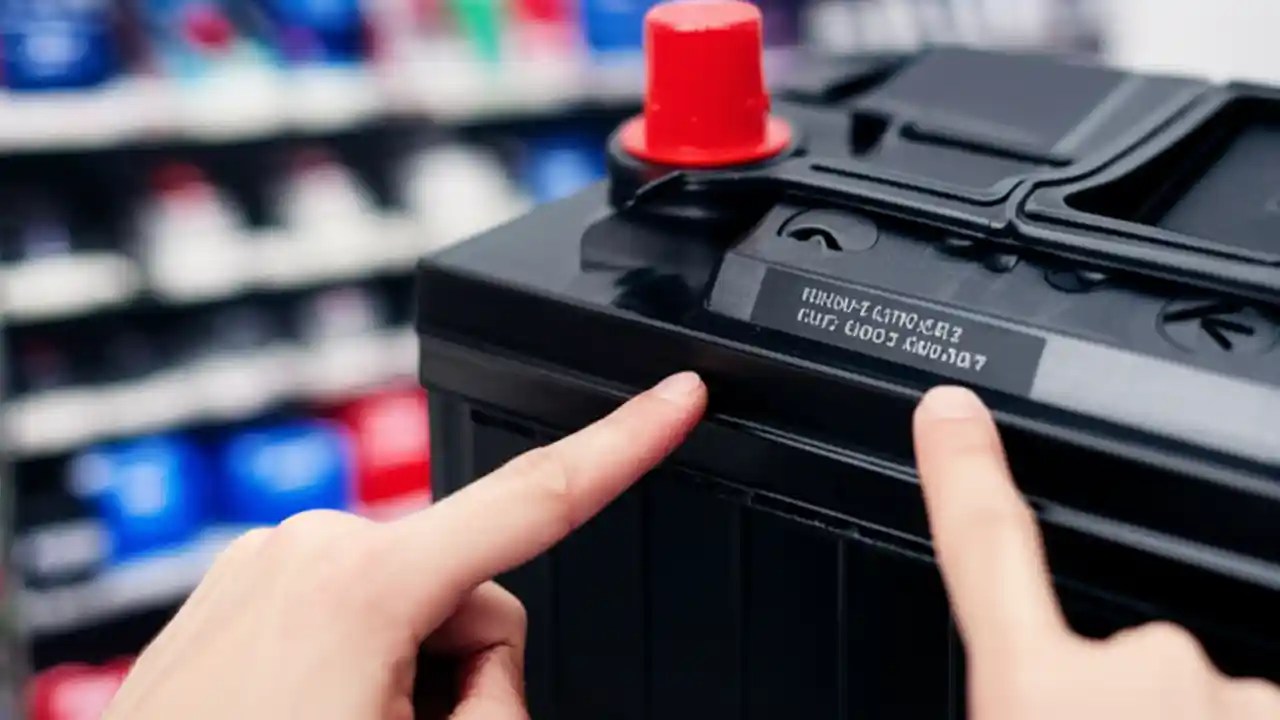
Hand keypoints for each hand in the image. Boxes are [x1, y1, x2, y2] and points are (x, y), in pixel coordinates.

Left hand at [103, 372, 706, 719]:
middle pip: (471, 593)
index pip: (534, 496)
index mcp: (364, 581)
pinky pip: (345, 604)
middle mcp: (314, 546)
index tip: (678, 398)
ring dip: (405, 672)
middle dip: (463, 675)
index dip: (623, 444)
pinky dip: (352, 658)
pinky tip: (311, 712)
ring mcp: (269, 561)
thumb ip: (498, 702)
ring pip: (408, 601)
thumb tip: (490, 675)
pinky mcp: (240, 584)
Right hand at [913, 386, 1279, 718]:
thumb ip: (1011, 691)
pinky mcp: (1278, 710)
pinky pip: (1245, 710)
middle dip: (1113, 693)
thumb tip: (1013, 678)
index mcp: (1038, 687)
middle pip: (1121, 645)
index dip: (964, 471)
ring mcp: (1231, 695)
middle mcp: (1139, 668)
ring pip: (1191, 690)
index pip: (985, 545)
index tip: (949, 408)